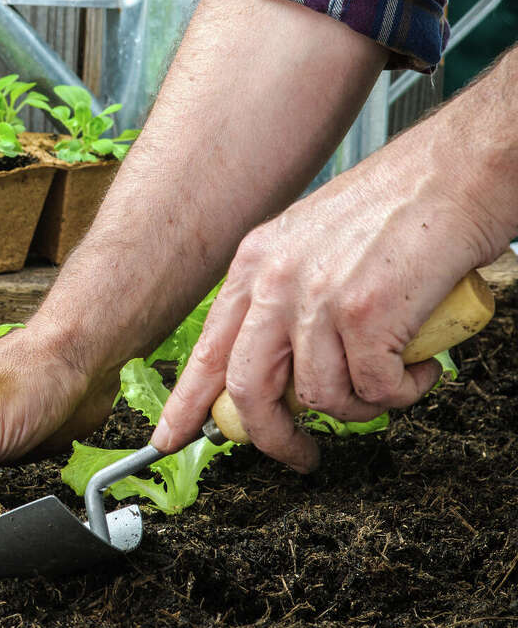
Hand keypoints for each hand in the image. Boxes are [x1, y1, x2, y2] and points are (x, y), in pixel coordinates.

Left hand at [151, 144, 497, 470]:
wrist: (457, 172)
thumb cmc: (400, 209)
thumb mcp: (313, 244)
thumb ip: (287, 299)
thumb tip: (285, 368)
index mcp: (255, 263)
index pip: (208, 349)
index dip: (187, 403)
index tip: (169, 439)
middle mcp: (275, 280)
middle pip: (247, 388)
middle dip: (272, 437)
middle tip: (300, 456)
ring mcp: (317, 298)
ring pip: (321, 398)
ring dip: (362, 408)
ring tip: (392, 382)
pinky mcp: (365, 314)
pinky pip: (375, 390)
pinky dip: (402, 392)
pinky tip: (418, 366)